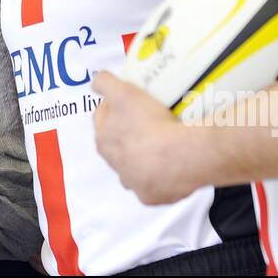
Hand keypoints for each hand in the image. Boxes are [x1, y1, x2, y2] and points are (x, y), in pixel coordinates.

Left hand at [92, 70, 198, 205]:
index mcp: (104, 141)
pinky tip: (172, 165)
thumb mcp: (123, 91)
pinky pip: (155, 185)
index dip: (113, 107)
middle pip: (118, 145)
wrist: (181, 156)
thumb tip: (96, 81)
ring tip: (163, 144)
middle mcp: (115, 166)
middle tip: (149, 120)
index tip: (129, 101)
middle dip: (128, 134)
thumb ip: (104, 82)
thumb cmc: (149, 123)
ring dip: (143, 158)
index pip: (102, 120)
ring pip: (135, 168)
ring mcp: (134, 184)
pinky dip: (161, 176)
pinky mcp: (152, 197)